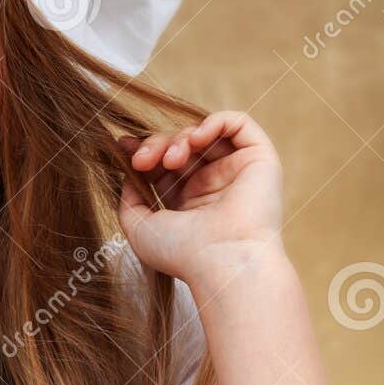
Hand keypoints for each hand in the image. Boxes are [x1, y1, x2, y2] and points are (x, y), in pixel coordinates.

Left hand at [117, 111, 284, 290]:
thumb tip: (128, 176)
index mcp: (190, 201)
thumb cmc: (184, 253)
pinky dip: (213, 122)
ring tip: (171, 159)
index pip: (166, 163)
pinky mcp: (260, 159)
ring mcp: (237, 171)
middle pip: (180, 145)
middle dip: (156, 144)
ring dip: (180, 137)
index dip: (145, 149)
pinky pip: (238, 123)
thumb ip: (130, 201)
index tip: (123, 147)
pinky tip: (196, 140)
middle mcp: (214, 185)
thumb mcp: (141, 229)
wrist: (224, 262)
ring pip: (204, 133)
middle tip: (141, 160)